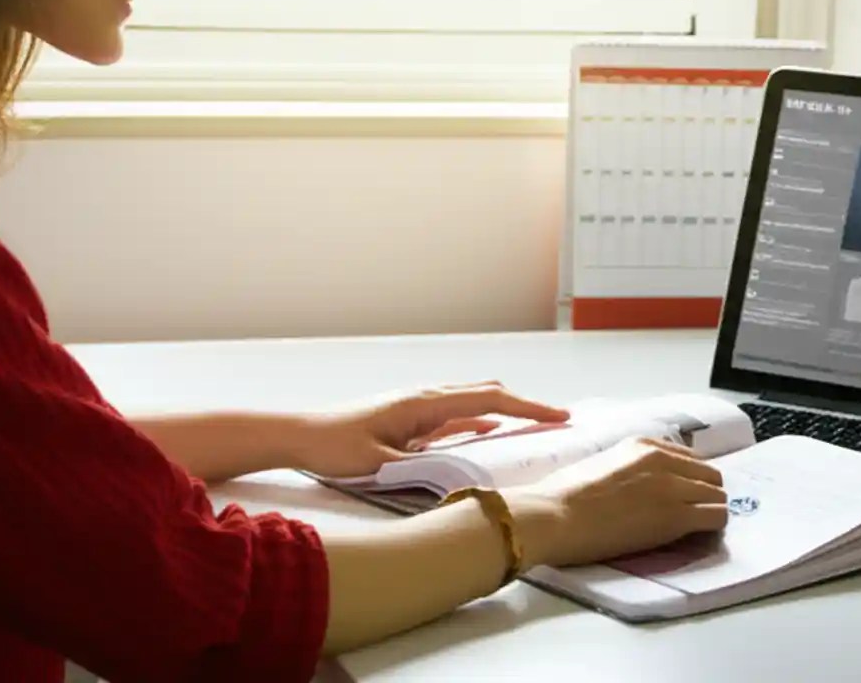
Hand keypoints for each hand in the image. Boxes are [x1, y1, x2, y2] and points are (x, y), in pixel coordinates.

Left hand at [293, 381, 569, 476]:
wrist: (300, 434)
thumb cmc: (334, 446)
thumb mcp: (381, 462)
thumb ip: (422, 463)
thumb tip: (465, 468)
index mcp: (425, 403)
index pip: (491, 399)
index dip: (530, 407)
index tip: (560, 416)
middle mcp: (427, 398)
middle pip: (490, 393)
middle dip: (527, 405)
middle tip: (559, 420)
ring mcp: (419, 406)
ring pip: (475, 401)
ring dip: (507, 410)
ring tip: (535, 425)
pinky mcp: (411, 418)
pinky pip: (457, 415)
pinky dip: (482, 419)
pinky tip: (491, 429)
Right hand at [503, 437, 728, 568]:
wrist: (554, 515)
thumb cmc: (563, 494)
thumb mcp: (602, 462)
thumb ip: (630, 467)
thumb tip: (639, 484)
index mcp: (643, 445)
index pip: (690, 458)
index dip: (690, 480)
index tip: (683, 496)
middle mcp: (663, 459)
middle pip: (710, 475)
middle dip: (705, 495)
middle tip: (691, 515)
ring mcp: (672, 487)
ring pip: (718, 496)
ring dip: (710, 512)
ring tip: (693, 529)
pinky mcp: (676, 516)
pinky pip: (717, 518)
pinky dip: (712, 528)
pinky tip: (697, 538)